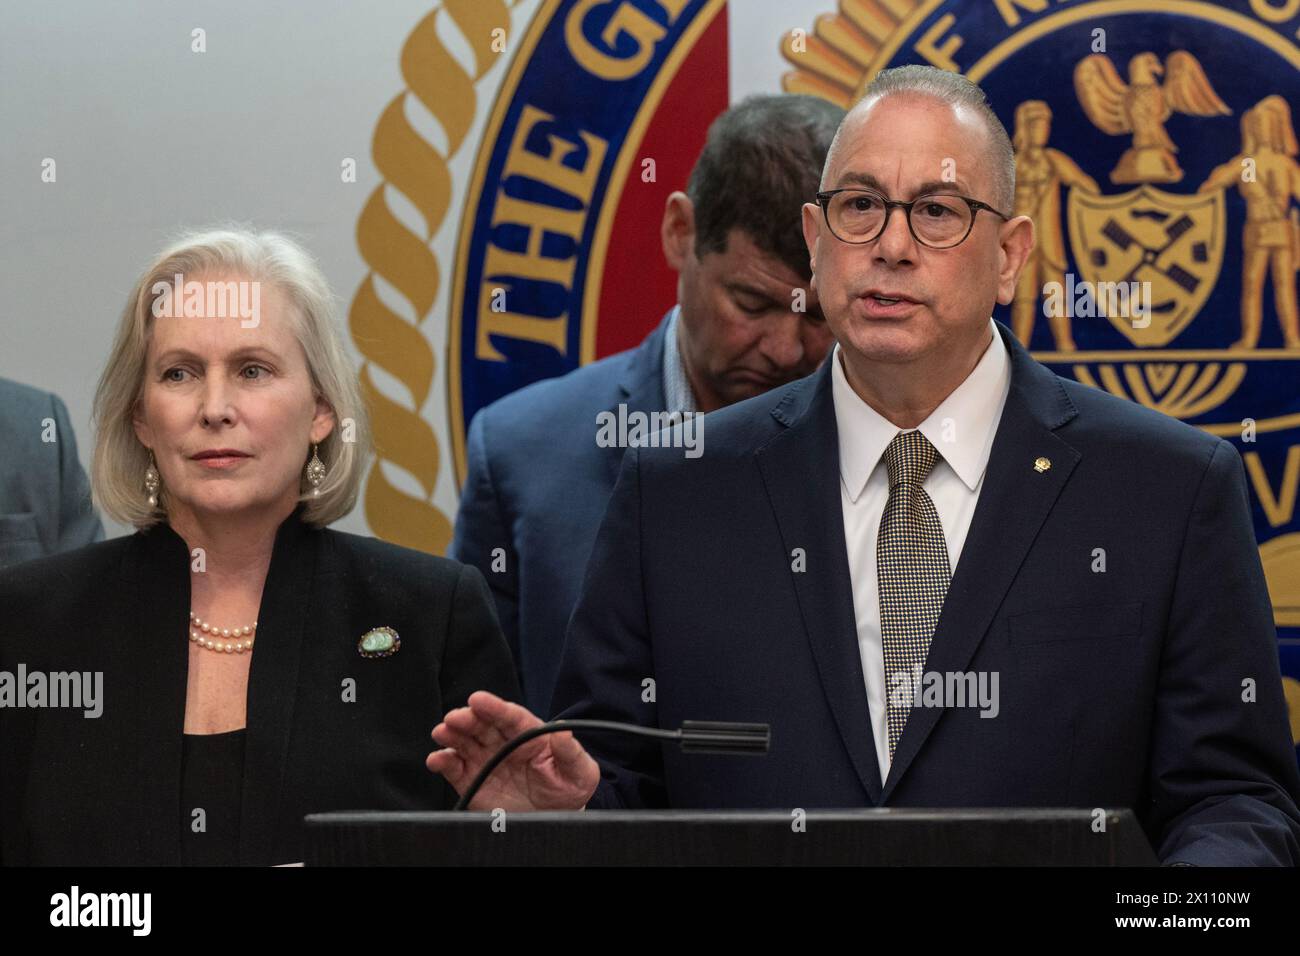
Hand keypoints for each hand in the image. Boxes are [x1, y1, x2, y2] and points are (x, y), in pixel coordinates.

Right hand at [426, 690, 599, 810]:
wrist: (555, 818)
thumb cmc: (569, 788)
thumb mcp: (581, 772)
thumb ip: (571, 752)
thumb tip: (563, 730)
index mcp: (529, 735)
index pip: (510, 717)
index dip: (494, 707)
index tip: (478, 699)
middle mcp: (504, 743)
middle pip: (483, 726)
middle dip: (467, 719)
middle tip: (454, 717)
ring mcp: (487, 760)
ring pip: (465, 742)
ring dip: (451, 735)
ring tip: (442, 732)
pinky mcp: (473, 781)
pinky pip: (455, 769)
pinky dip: (443, 762)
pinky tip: (437, 759)